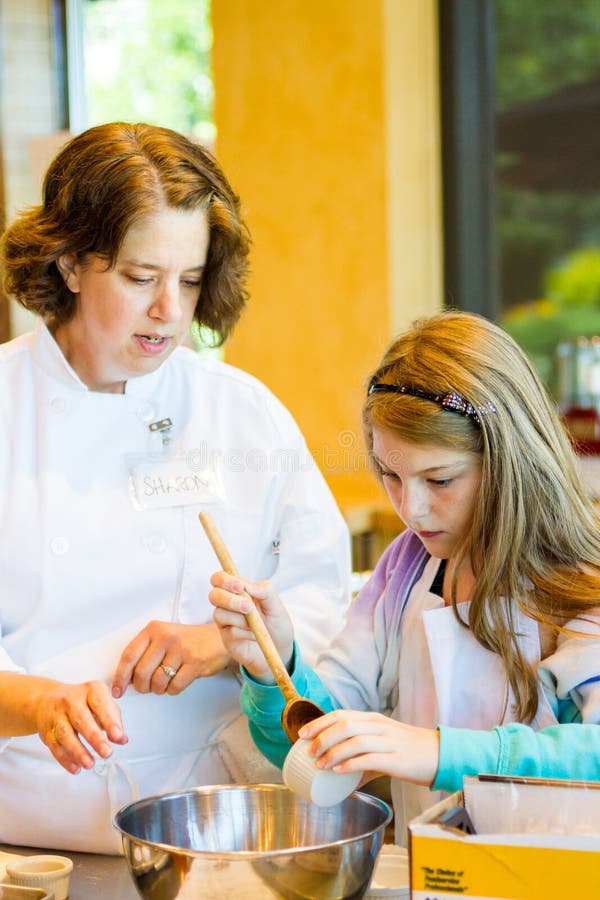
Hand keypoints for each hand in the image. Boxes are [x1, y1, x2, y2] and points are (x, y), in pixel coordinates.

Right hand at [37, 679, 127, 774]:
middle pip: (82, 720)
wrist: (47, 699)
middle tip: (106, 752)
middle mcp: (72, 700)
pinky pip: (55, 746)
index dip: (110, 721)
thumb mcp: (101, 702)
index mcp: (90, 690)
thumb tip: (122, 739)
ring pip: (65, 734)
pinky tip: (76, 767)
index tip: (118, 736)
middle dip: (95, 738)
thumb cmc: (80, 701)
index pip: (101, 705)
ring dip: (78, 751)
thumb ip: (114, 719)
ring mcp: (57, 715)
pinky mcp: (46, 730)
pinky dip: (65, 759)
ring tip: (90, 763)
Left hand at [111, 621, 229, 697]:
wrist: (216, 638)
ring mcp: (181, 649)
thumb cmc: (185, 641)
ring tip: (164, 683)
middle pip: (141, 673)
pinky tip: (177, 682)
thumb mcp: (162, 638)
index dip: (120, 676)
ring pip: (158, 682)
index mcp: (153, 629)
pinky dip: (172, 690)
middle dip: (142, 687)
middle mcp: (166, 637)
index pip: (129, 655)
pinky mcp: (195, 662)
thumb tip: (125, 680)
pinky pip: (175, 686)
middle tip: (147, 688)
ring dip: (159, 689)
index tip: (117, 690)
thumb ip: (143, 654)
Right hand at [209, 572, 293, 681]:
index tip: (240, 587)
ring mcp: (226, 622)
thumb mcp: (276, 605)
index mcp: (239, 592)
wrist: (280, 649)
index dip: (224, 580)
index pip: (220, 579)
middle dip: (230, 599)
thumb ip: (264, 591)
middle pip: (213, 595)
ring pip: (219, 614)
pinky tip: (255, 635)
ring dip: (240, 618)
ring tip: (256, 625)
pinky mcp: (227, 639)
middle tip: (248, 607)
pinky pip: (230, 631)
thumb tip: (246, 585)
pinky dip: (246, 633)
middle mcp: (228, 605)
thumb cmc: (277, 624)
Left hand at [298, 710, 439, 786]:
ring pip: (354, 740)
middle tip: (308, 751)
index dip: (319, 723)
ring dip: (332, 752)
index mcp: (373, 720)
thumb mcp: (383, 747)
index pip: (341, 715)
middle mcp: (379, 727)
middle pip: (344, 724)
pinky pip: (369, 759)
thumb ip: (362, 759)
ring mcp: (388, 742)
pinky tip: (338, 772)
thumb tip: (339, 780)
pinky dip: (350, 765)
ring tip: (319, 764)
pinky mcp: (396, 759)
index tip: (302, 734)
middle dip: (322, 737)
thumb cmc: (409, 751)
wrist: (439, 755)